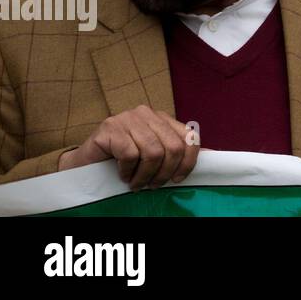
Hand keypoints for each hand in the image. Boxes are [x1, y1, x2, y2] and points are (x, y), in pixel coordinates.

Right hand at [58, 106, 198, 189]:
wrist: (84, 162)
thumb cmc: (122, 161)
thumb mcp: (155, 154)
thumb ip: (179, 152)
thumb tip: (215, 155)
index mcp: (162, 118)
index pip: (189, 137)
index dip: (188, 162)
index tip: (177, 179)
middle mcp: (147, 113)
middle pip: (172, 147)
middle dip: (164, 173)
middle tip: (152, 186)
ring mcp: (127, 118)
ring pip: (152, 152)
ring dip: (145, 176)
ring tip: (136, 183)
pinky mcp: (109, 128)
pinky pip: (130, 154)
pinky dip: (127, 171)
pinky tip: (122, 175)